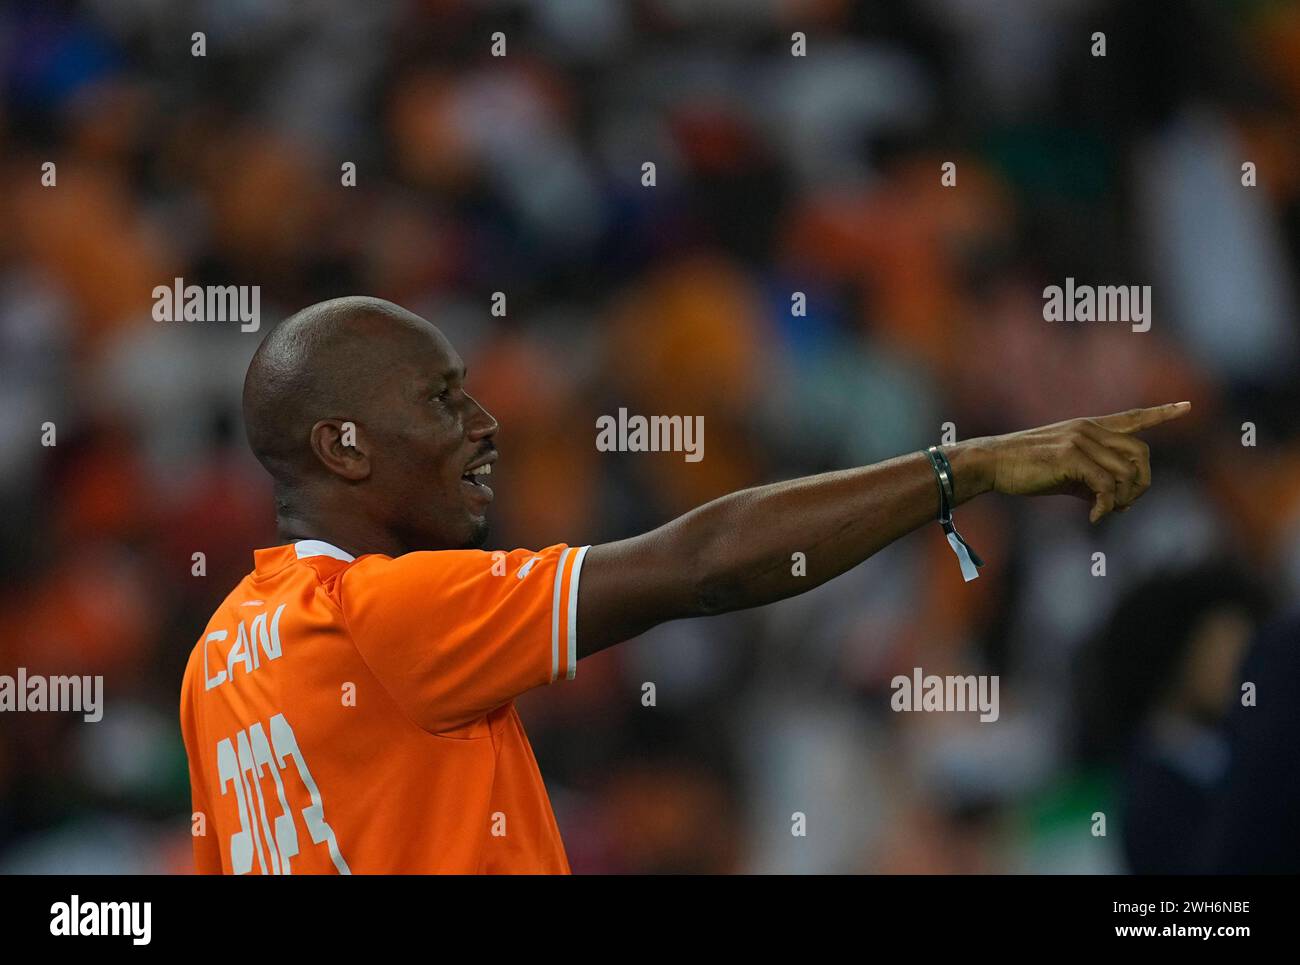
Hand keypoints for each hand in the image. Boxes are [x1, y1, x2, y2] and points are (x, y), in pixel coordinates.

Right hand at [955, 402, 1191, 522]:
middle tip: (1124, 504)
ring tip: (1104, 512)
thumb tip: (1120, 503)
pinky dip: (1106, 507)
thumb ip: (1093, 481)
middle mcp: (1089, 429)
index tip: (1187, 406)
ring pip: (1126, 474)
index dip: (1162, 413)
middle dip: (1141, 484)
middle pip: (1141, 454)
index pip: (1133, 418)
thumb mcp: (1064, 474)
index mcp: (1089, 427)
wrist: (992, 463)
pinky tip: (1094, 517)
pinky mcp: (1071, 457)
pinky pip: (1106, 487)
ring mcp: (1081, 440)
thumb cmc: (1024, 470)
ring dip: (1123, 500)